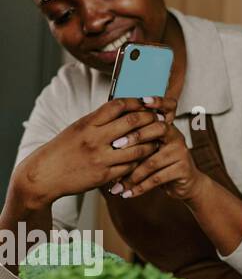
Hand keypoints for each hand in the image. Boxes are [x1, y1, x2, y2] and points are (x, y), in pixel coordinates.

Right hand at [10, 96, 172, 209]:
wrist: (43, 175)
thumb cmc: (63, 149)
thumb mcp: (78, 128)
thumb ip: (100, 119)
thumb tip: (125, 107)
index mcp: (87, 123)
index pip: (118, 105)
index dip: (137, 102)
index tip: (148, 103)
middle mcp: (94, 139)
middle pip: (133, 123)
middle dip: (152, 120)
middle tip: (161, 119)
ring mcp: (100, 158)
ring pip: (138, 147)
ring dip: (152, 142)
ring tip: (158, 138)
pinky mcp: (104, 175)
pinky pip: (130, 166)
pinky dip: (140, 160)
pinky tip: (145, 156)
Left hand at [116, 118, 204, 201]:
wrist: (185, 184)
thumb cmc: (161, 166)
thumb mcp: (149, 151)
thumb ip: (135, 144)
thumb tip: (106, 144)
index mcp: (166, 129)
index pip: (153, 116)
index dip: (140, 114)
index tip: (123, 116)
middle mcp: (175, 137)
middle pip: (158, 129)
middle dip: (135, 136)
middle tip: (115, 146)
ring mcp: (181, 153)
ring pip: (152, 161)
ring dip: (131, 175)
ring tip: (117, 185)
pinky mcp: (183, 169)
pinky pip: (157, 178)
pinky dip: (140, 188)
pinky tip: (128, 193)